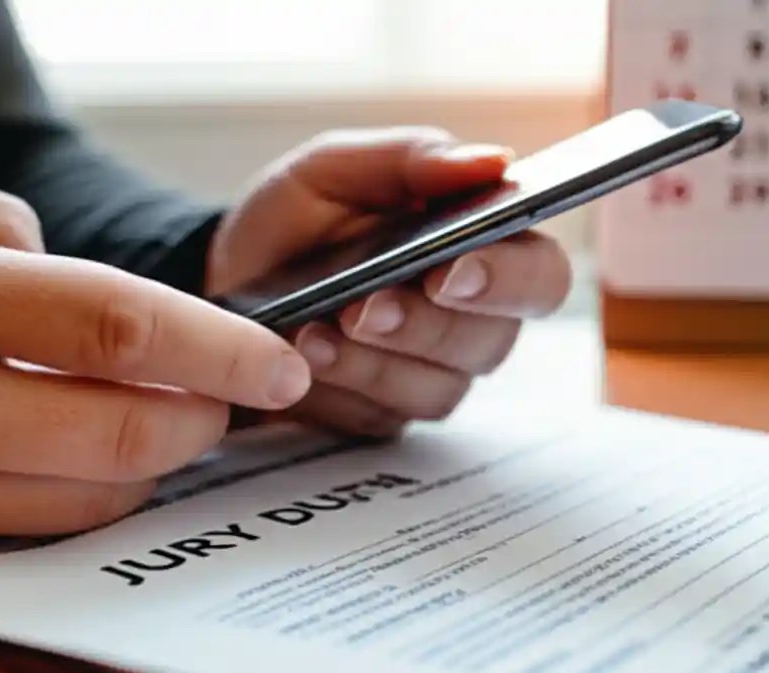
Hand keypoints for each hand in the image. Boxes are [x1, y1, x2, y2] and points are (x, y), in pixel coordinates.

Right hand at [0, 165, 310, 555]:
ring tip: (166, 419)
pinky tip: (100, 456)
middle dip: (204, 420)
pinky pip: (38, 530)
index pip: (117, 329)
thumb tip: (97, 304)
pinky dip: (95, 496)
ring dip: (157, 465)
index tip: (281, 364)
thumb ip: (9, 226)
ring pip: (91, 501)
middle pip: (121, 435)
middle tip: (232, 395)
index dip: (220, 351)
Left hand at [207, 128, 571, 436]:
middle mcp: (472, 319)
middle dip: (425, 325)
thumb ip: (410, 159)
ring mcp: (432, 373)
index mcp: (483, 249)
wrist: (228, 282)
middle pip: (491, 342)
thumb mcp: (335, 169)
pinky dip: (340, 386)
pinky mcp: (386, 414)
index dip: (509, 280)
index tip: (451, 271)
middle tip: (369, 305)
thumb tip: (493, 160)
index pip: (540, 276)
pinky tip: (304, 357)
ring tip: (317, 329)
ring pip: (436, 388)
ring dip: (373, 361)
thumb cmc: (297, 220)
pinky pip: (382, 416)